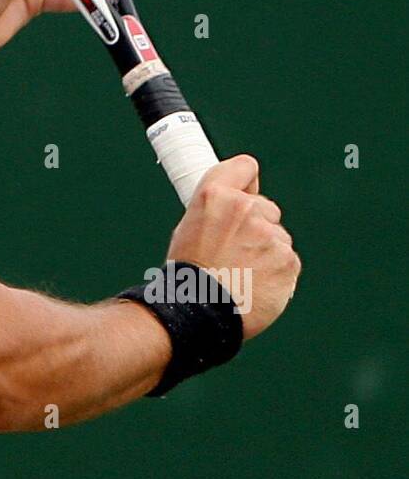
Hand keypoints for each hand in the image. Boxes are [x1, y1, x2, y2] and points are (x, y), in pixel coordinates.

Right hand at [166, 156, 301, 339]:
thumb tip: (238, 201)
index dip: (246, 183)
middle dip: (257, 225)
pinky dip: (277, 273)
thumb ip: (217, 209)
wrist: (199, 312)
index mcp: (215, 195)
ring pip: (278, 236)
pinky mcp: (288, 260)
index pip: (245, 167)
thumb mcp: (189, 228)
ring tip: (242, 274)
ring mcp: (270, 234)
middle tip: (236, 252)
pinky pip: (288, 260)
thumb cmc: (189, 274)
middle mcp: (245, 208)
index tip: (245, 195)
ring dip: (267, 251)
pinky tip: (256, 285)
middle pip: (266, 207)